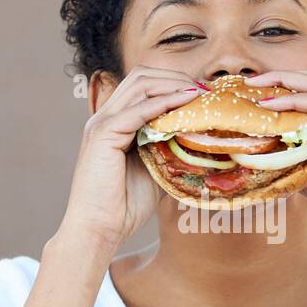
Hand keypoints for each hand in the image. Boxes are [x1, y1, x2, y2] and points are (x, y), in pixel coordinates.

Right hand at [57, 66, 203, 250]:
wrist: (100, 229)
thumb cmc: (125, 206)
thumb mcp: (157, 169)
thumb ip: (171, 148)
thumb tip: (201, 138)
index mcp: (116, 122)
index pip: (145, 86)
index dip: (175, 83)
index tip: (205, 94)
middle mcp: (106, 117)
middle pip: (142, 77)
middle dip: (177, 78)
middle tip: (206, 90)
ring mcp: (102, 123)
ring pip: (140, 85)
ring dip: (174, 85)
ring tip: (200, 94)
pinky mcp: (103, 135)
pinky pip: (137, 110)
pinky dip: (163, 102)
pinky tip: (185, 103)